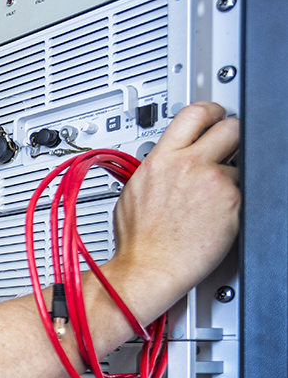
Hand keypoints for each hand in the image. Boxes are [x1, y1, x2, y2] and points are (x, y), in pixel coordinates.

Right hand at [106, 102, 239, 321]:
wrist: (150, 267)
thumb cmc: (139, 240)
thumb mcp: (133, 193)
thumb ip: (155, 170)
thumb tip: (167, 163)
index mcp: (160, 160)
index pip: (193, 113)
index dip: (210, 110)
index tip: (214, 115)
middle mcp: (188, 165)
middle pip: (229, 125)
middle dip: (232, 133)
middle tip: (229, 144)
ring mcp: (213, 182)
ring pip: (238, 162)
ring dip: (231, 175)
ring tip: (213, 197)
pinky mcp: (232, 201)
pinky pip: (243, 189)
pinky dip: (234, 200)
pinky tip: (217, 215)